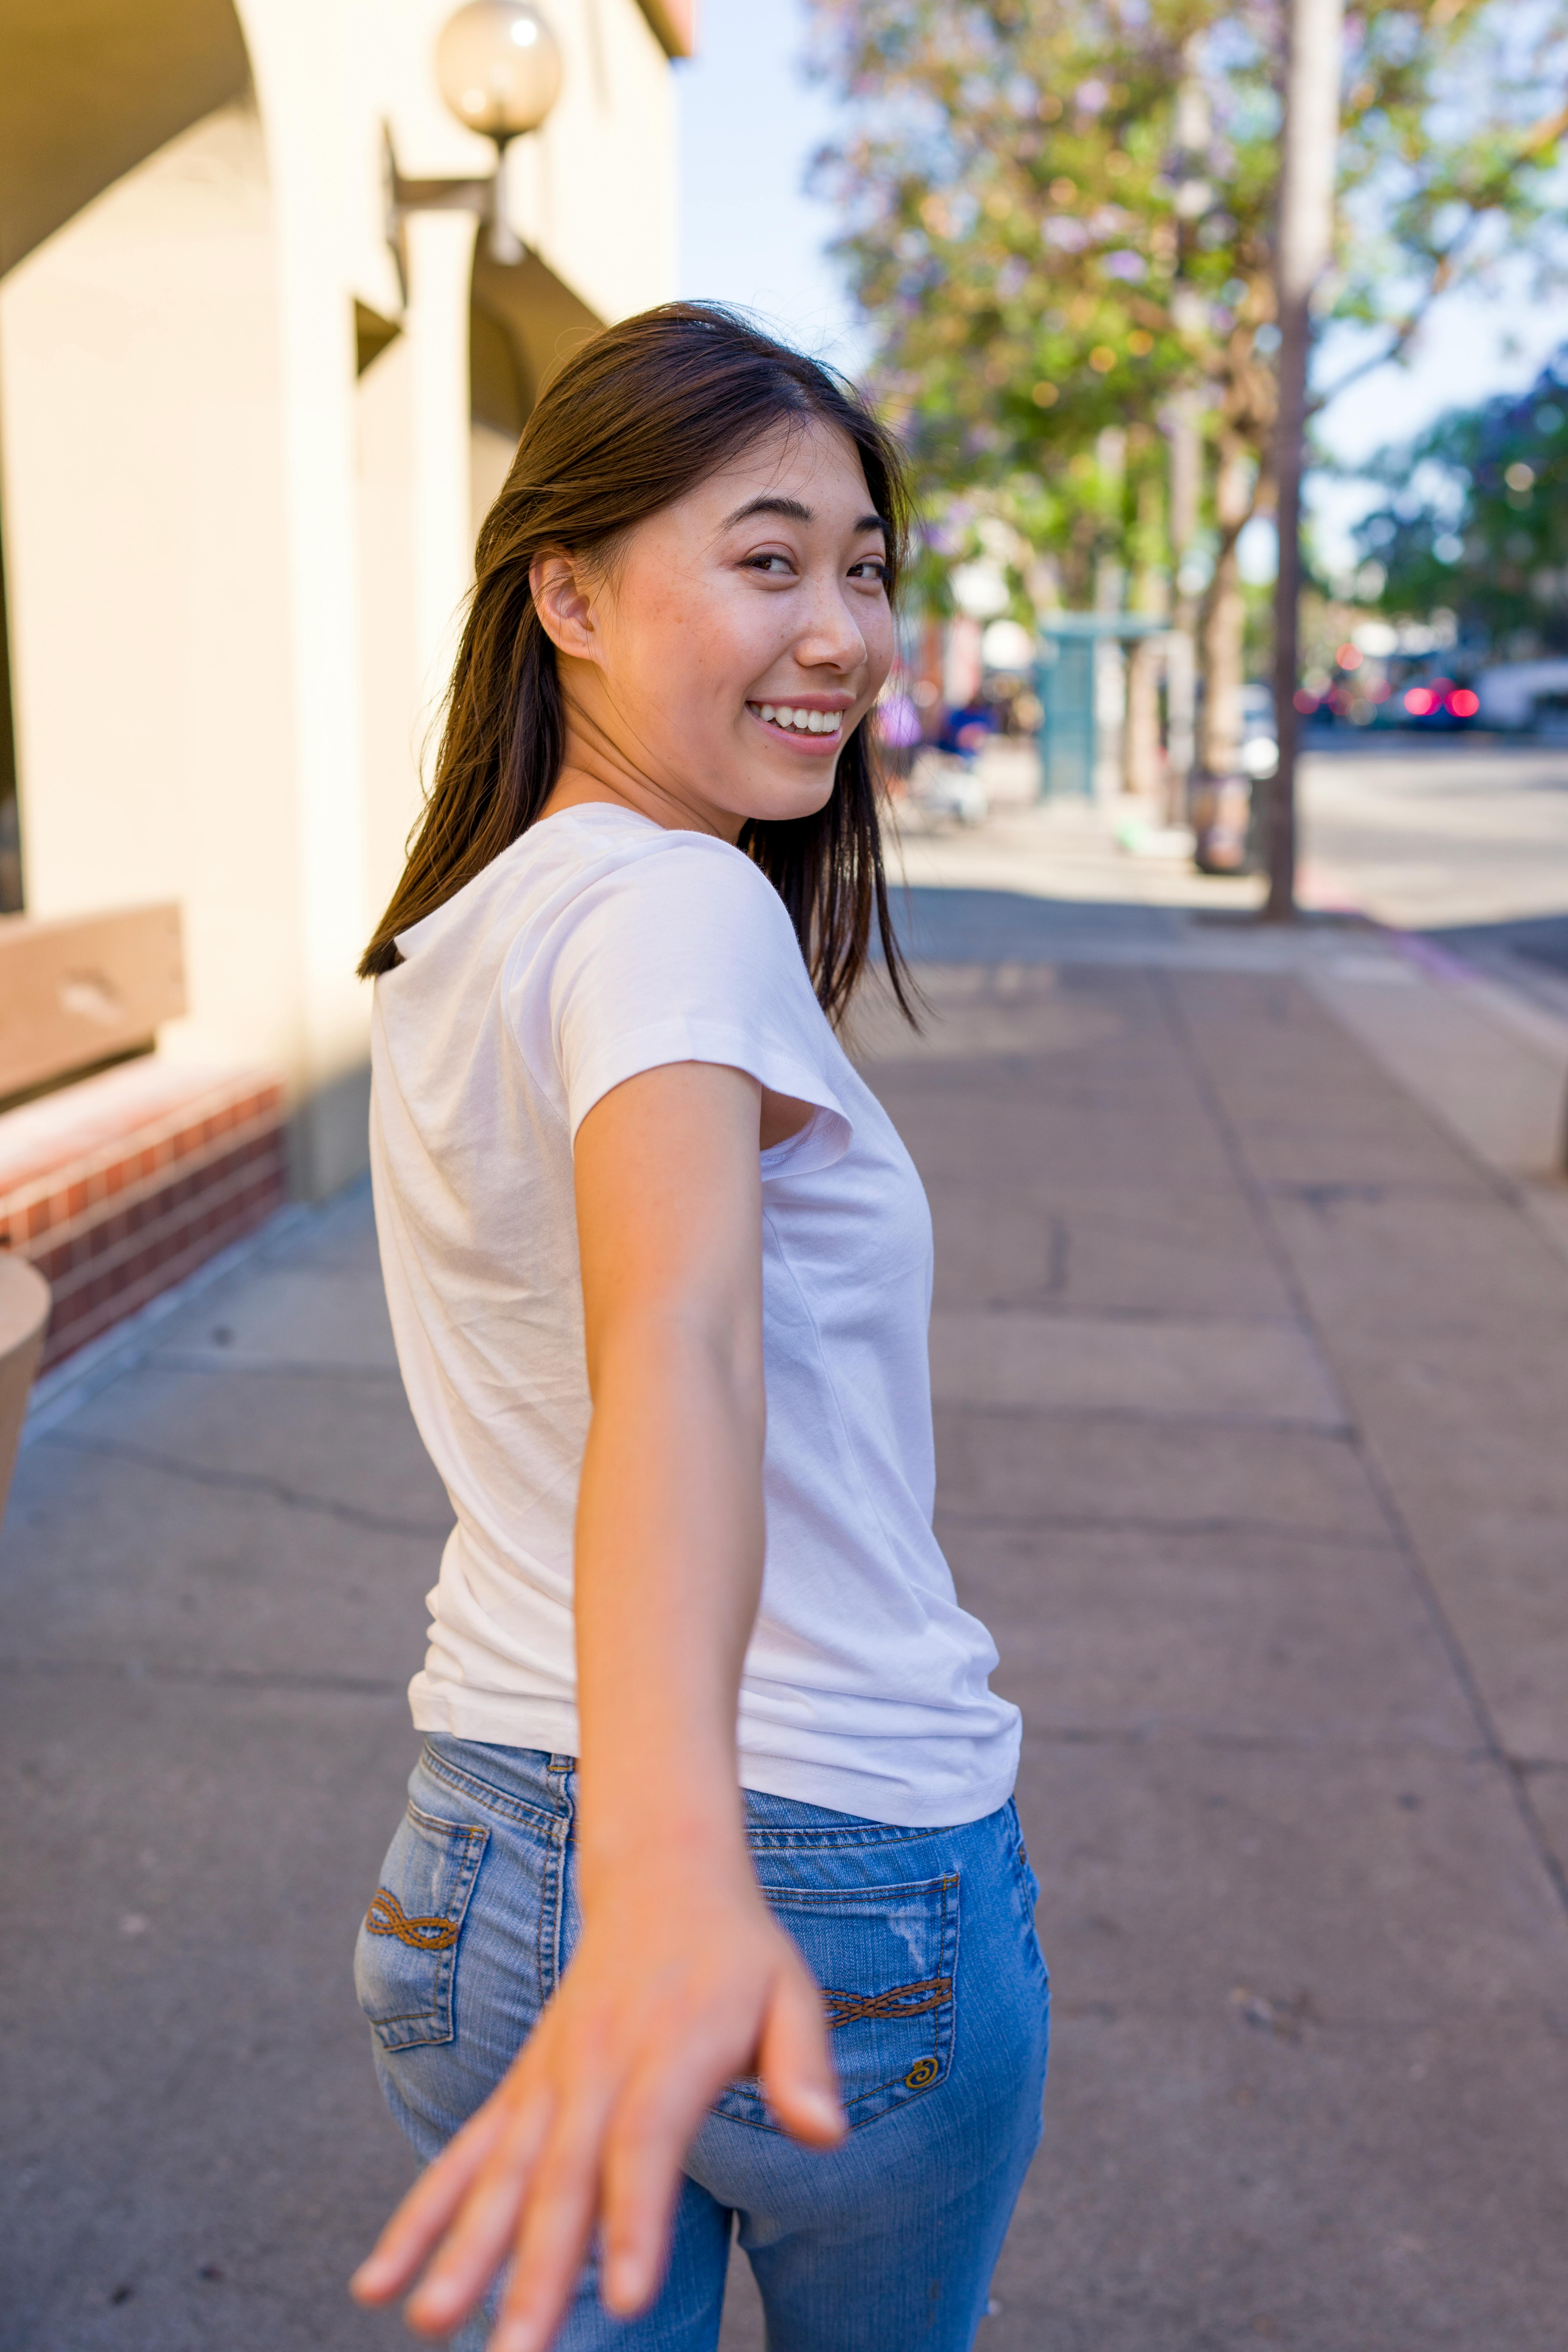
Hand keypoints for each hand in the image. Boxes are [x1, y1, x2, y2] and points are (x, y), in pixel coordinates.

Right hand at [350, 1853, 843, 2350]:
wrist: (664, 1878)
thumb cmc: (738, 1953)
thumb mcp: (791, 1989)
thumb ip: (803, 2062)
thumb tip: (827, 2132)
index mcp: (667, 2051)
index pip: (645, 2143)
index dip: (635, 2219)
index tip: (626, 2299)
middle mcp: (594, 2068)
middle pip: (561, 2178)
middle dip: (536, 2270)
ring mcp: (547, 2081)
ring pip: (499, 2175)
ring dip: (461, 2251)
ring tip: (427, 2322)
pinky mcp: (520, 2091)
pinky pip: (463, 2157)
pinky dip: (421, 2217)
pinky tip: (380, 2280)